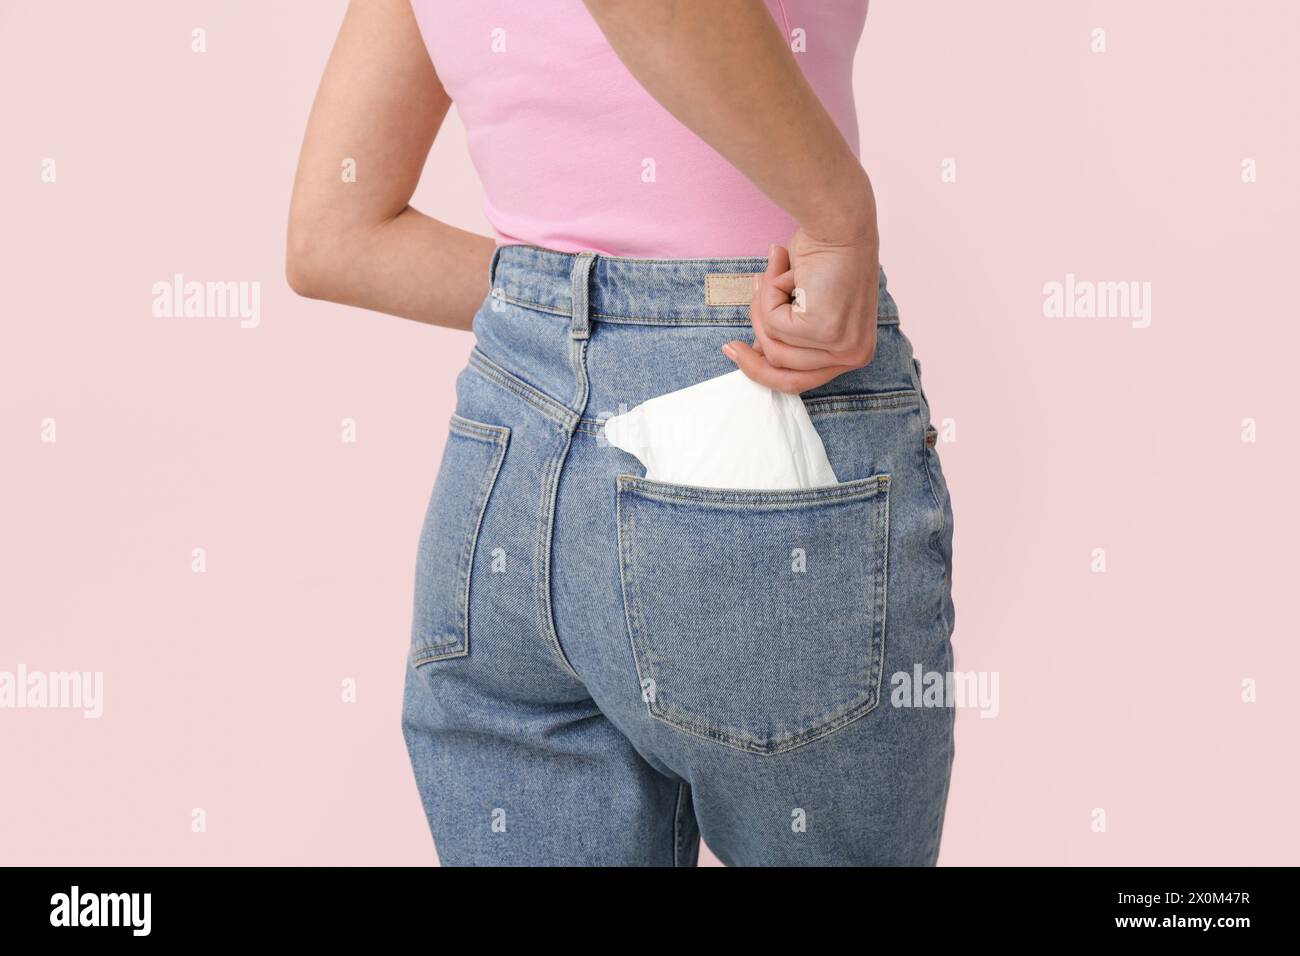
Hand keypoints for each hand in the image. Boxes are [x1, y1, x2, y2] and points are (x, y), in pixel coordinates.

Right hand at [722, 227, 880, 393]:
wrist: (838, 220)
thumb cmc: (823, 252)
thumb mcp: (801, 304)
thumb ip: (785, 333)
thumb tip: (755, 353)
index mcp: (856, 351)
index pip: (804, 380)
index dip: (765, 370)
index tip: (739, 352)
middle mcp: (856, 355)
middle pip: (788, 378)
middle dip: (752, 361)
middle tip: (729, 347)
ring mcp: (843, 346)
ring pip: (775, 348)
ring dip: (764, 309)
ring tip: (772, 276)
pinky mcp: (826, 330)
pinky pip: (774, 325)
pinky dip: (770, 294)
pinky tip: (786, 270)